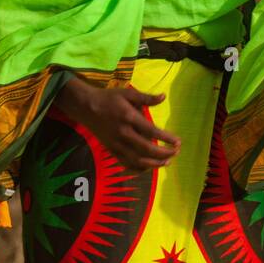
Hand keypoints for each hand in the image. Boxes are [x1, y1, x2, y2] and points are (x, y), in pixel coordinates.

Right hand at [57, 78, 180, 169]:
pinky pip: (128, 164)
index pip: (151, 131)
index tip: (178, 142)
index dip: (166, 138)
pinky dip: (140, 168)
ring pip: (138, 160)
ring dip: (155, 163)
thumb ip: (146, 98)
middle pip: (147, 149)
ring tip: (167, 161)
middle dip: (164, 153)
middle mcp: (123, 133)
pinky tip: (151, 166)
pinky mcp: (112, 151)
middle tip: (176, 152)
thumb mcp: (127, 93)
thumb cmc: (109, 99)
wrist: (85, 107)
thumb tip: (163, 97)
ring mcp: (117, 144)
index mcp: (128, 117)